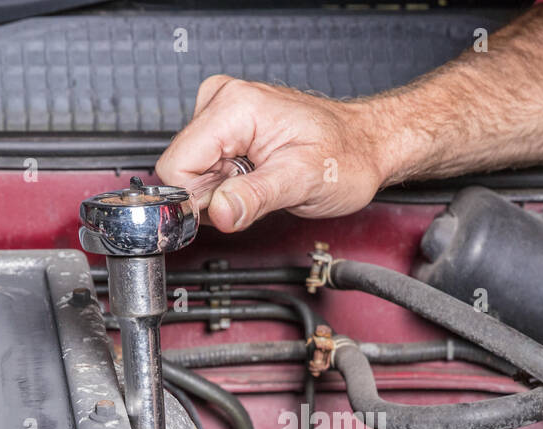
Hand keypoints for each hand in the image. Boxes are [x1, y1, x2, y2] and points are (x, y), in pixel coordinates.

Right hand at [155, 75, 389, 231]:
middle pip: (183, 169)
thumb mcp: (302, 181)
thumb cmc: (345, 155)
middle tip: (257, 192)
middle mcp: (223, 101)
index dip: (195, 199)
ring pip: (193, 172)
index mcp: (235, 106)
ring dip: (223, 190)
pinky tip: (258, 176)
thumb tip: (218, 213)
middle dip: (214, 195)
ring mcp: (222, 113)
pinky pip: (207, 168)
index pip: (177, 164)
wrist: (365, 145)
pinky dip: (229, 183)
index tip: (227, 210)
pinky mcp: (227, 128)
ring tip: (262, 181)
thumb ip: (255, 198)